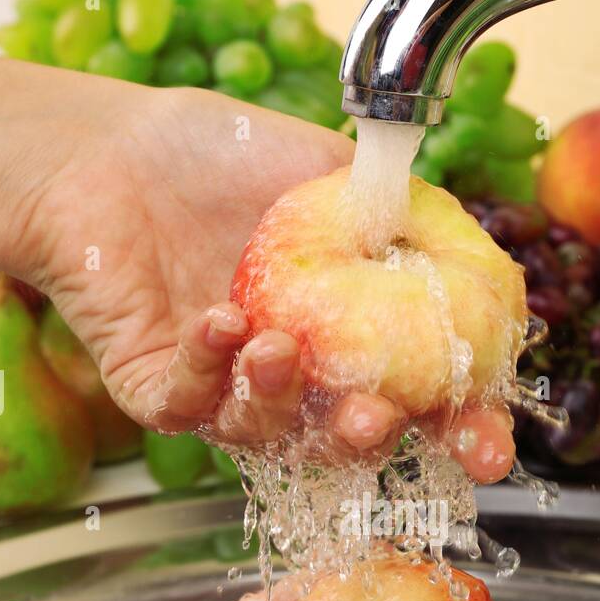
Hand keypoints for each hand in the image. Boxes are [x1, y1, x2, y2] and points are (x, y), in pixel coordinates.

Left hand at [0, 54, 515, 480]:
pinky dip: (210, 372)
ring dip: (282, 402)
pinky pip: (192, 408)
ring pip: (270, 437)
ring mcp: (229, 389)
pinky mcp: (161, 392)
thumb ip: (399, 215)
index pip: (418, 396)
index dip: (459, 430)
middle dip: (368, 438)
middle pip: (347, 439)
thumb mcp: (329, 171)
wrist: (112, 147)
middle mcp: (297, 373)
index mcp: (347, 331)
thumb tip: (472, 257)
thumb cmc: (219, 156)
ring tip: (280, 347)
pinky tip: (220, 321)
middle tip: (371, 417)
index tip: (487, 453)